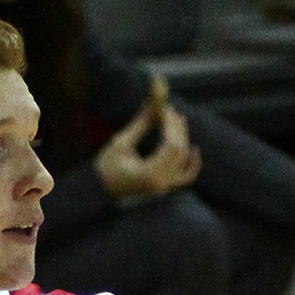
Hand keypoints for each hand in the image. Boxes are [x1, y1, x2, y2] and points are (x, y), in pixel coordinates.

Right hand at [94, 76, 200, 200]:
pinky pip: (185, 177)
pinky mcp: (165, 187)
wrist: (101, 191)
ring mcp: (165, 187)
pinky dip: (192, 164)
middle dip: (176, 128)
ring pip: (183, 160)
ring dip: (183, 138)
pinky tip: (193, 149)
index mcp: (149, 174)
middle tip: (172, 110)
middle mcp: (161, 183)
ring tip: (179, 120)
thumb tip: (153, 103)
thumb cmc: (106, 168)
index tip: (166, 109)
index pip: (170, 146)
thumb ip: (140, 124)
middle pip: (179, 151)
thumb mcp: (121, 144)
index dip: (170, 125)